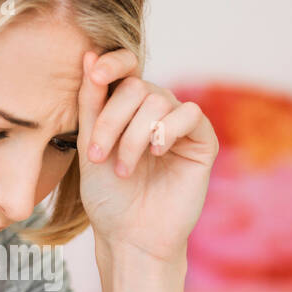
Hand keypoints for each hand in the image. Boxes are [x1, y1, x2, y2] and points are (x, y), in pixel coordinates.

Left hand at [77, 49, 218, 262]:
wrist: (130, 237)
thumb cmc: (108, 197)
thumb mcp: (90, 145)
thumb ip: (91, 103)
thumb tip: (89, 54)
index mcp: (126, 108)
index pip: (126, 68)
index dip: (113, 63)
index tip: (96, 75)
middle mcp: (154, 111)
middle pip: (136, 86)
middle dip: (111, 120)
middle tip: (97, 155)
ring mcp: (179, 125)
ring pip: (159, 101)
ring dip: (133, 136)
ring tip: (124, 169)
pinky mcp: (202, 141)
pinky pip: (189, 114)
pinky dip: (166, 131)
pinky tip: (155, 154)